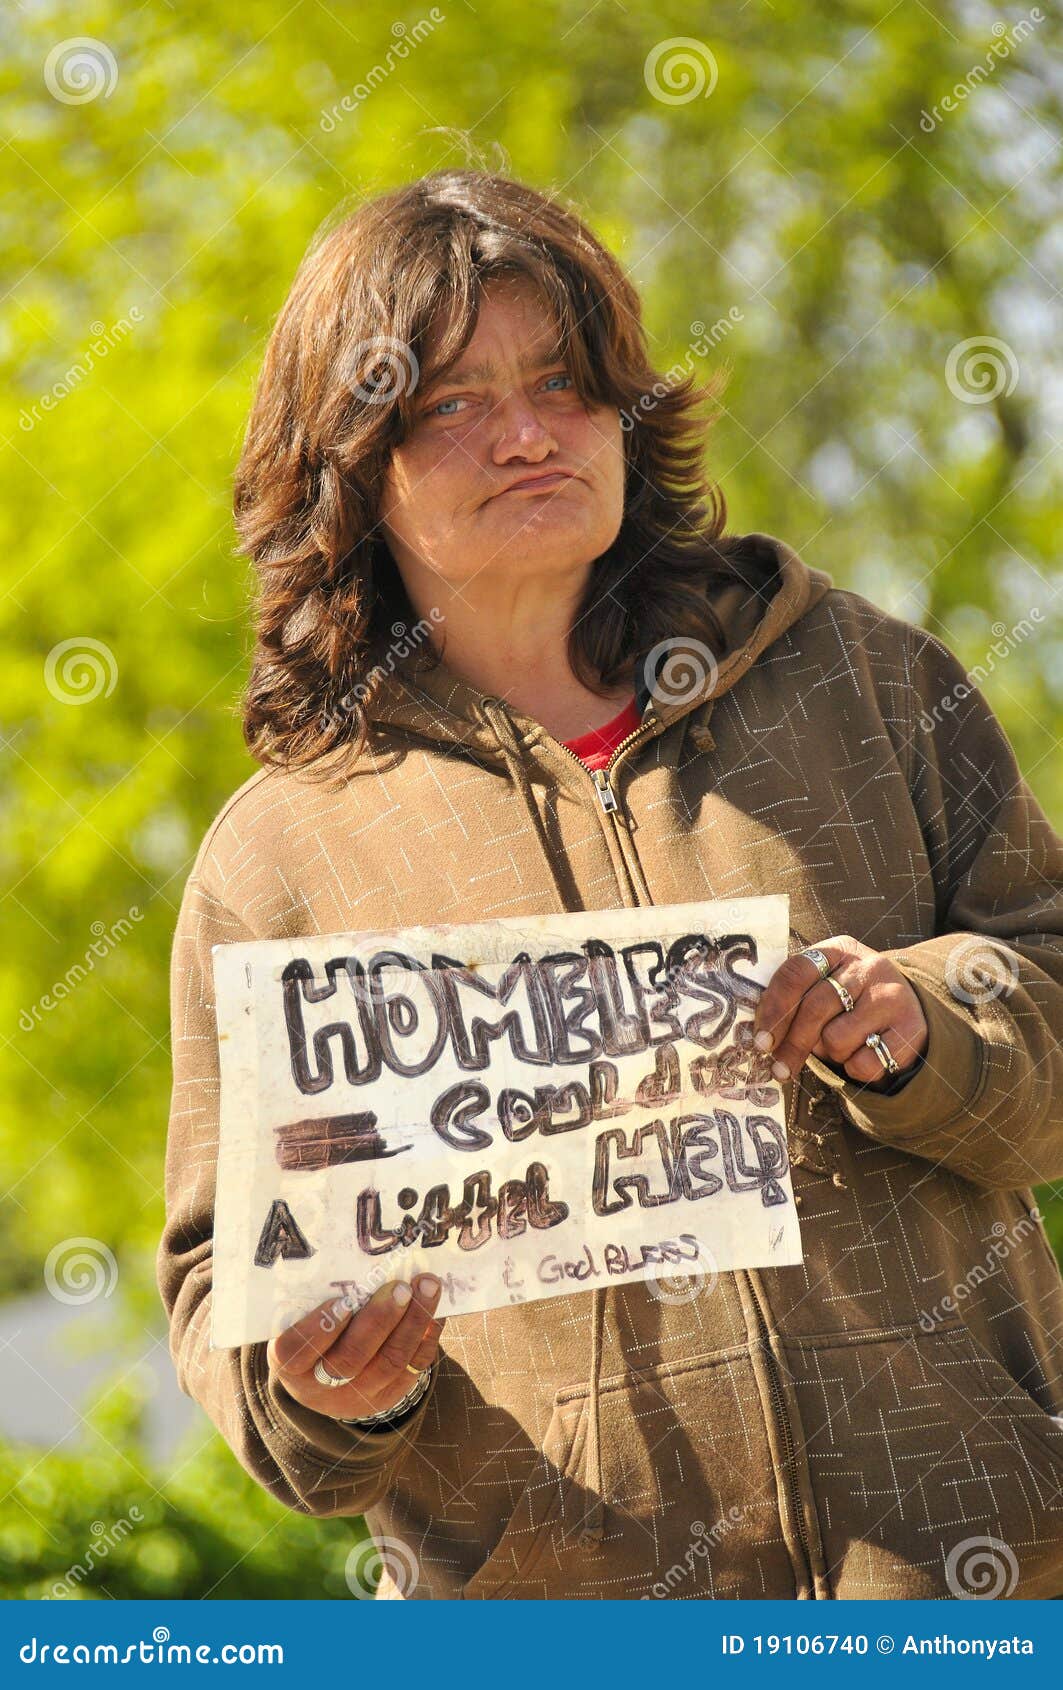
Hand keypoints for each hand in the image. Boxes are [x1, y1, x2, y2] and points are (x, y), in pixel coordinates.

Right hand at [266, 1274, 445, 1421]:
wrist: (323, 1383)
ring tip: (427, 1287)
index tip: (344, 1300)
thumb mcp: (300, 1321)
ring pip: (389, 1363)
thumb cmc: (311, 1335)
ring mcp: (357, 1396)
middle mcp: (321, 1386)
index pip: (297, 1351)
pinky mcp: (388, 1395)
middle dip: (379, 1320)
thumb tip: (360, 1260)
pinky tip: (434, 1309)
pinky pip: (413, 1367)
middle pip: (350, 1359)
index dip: (321, 1328)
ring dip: (413, 1322)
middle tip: (400, 1287)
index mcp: (291, 1365)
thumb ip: (317, 1299)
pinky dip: (427, 1336)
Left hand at [752, 935, 927, 1088]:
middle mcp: (869, 966)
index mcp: (839, 949)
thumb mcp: (825, 984)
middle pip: (815, 1008)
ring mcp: (893, 996)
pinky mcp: (911, 1029)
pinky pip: (865, 1062)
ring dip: (830, 1053)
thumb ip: (794, 998)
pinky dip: (855, 1068)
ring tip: (840, 1044)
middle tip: (778, 1068)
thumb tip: (759, 1035)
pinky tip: (863, 1054)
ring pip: (837, 1038)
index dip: (774, 1008)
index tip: (761, 1040)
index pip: (796, 972)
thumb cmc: (850, 1000)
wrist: (907, 1009)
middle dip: (791, 1044)